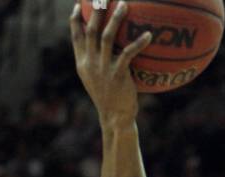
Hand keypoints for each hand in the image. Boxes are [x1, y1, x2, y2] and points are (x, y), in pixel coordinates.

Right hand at [70, 1, 152, 125]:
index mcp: (82, 63)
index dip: (76, 19)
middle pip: (91, 30)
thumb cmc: (109, 97)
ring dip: (116, 18)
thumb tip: (103, 42)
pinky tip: (148, 34)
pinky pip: (128, 53)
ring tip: (124, 4)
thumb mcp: (96, 79)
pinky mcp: (118, 75)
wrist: (115, 118)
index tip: (79, 4)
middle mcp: (90, 63)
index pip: (76, 36)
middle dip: (96, 10)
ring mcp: (103, 69)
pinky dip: (139, 43)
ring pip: (107, 36)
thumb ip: (95, 60)